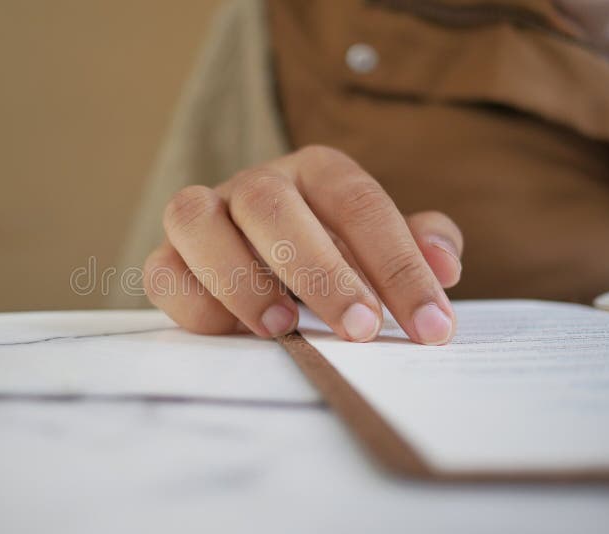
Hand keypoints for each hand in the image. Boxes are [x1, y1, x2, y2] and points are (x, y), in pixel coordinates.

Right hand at [143, 145, 462, 344]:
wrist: (266, 262)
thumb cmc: (334, 254)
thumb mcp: (381, 248)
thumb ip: (419, 244)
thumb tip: (445, 264)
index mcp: (315, 172)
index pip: (358, 202)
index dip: (397, 263)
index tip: (429, 326)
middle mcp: (254, 184)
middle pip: (272, 205)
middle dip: (319, 270)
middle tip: (360, 330)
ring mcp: (204, 215)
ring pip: (193, 218)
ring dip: (240, 276)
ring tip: (284, 328)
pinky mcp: (169, 256)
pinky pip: (163, 269)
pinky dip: (195, 302)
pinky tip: (236, 332)